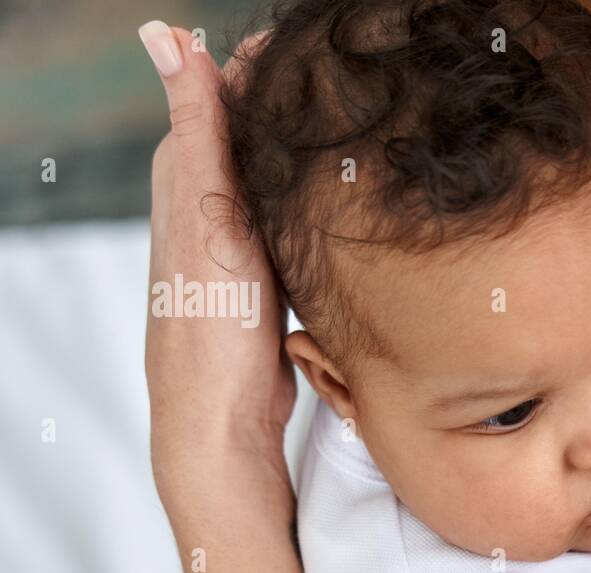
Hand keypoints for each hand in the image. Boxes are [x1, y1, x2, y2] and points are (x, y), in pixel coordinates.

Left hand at [139, 21, 292, 509]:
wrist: (222, 418)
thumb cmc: (213, 324)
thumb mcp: (211, 212)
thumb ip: (199, 127)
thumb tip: (166, 37)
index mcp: (184, 187)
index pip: (211, 104)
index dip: (246, 69)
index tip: (293, 42)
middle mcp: (200, 215)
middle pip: (232, 138)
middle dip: (268, 102)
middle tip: (324, 73)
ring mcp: (226, 251)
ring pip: (254, 182)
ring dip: (283, 150)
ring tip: (326, 123)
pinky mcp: (253, 282)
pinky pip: (272, 221)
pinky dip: (293, 198)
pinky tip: (318, 200)